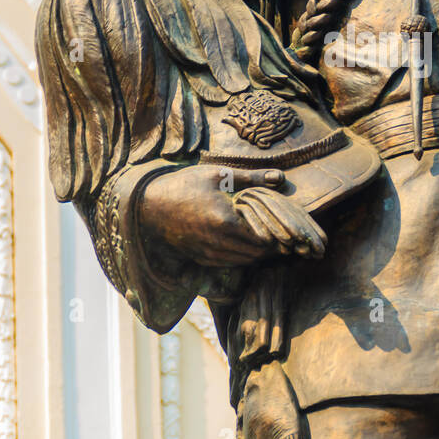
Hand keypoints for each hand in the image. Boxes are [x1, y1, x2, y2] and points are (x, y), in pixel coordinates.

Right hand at [138, 162, 326, 268]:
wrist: (148, 206)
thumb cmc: (184, 185)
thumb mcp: (218, 175)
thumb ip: (251, 178)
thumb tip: (280, 177)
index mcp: (226, 222)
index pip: (265, 238)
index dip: (280, 235)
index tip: (290, 227)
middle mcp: (219, 244)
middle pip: (259, 253)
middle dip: (273, 245)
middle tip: (284, 234)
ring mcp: (210, 255)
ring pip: (246, 261)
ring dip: (259, 251)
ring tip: (268, 237)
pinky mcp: (202, 260)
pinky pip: (231, 263)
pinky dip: (243, 255)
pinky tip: (247, 241)